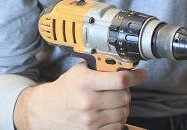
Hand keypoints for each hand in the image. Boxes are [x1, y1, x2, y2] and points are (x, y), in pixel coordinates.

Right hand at [13, 62, 146, 129]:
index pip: (120, 79)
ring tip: (112, 102)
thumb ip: (99, 67)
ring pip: (123, 113)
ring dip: (122, 107)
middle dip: (126, 92)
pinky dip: (117, 121)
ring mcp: (90, 120)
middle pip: (125, 97)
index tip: (140, 74)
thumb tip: (123, 62)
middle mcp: (88, 102)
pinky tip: (109, 114)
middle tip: (119, 89)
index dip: (135, 76)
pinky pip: (117, 127)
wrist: (45, 110)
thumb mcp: (78, 71)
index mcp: (85, 82)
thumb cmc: (64, 89)